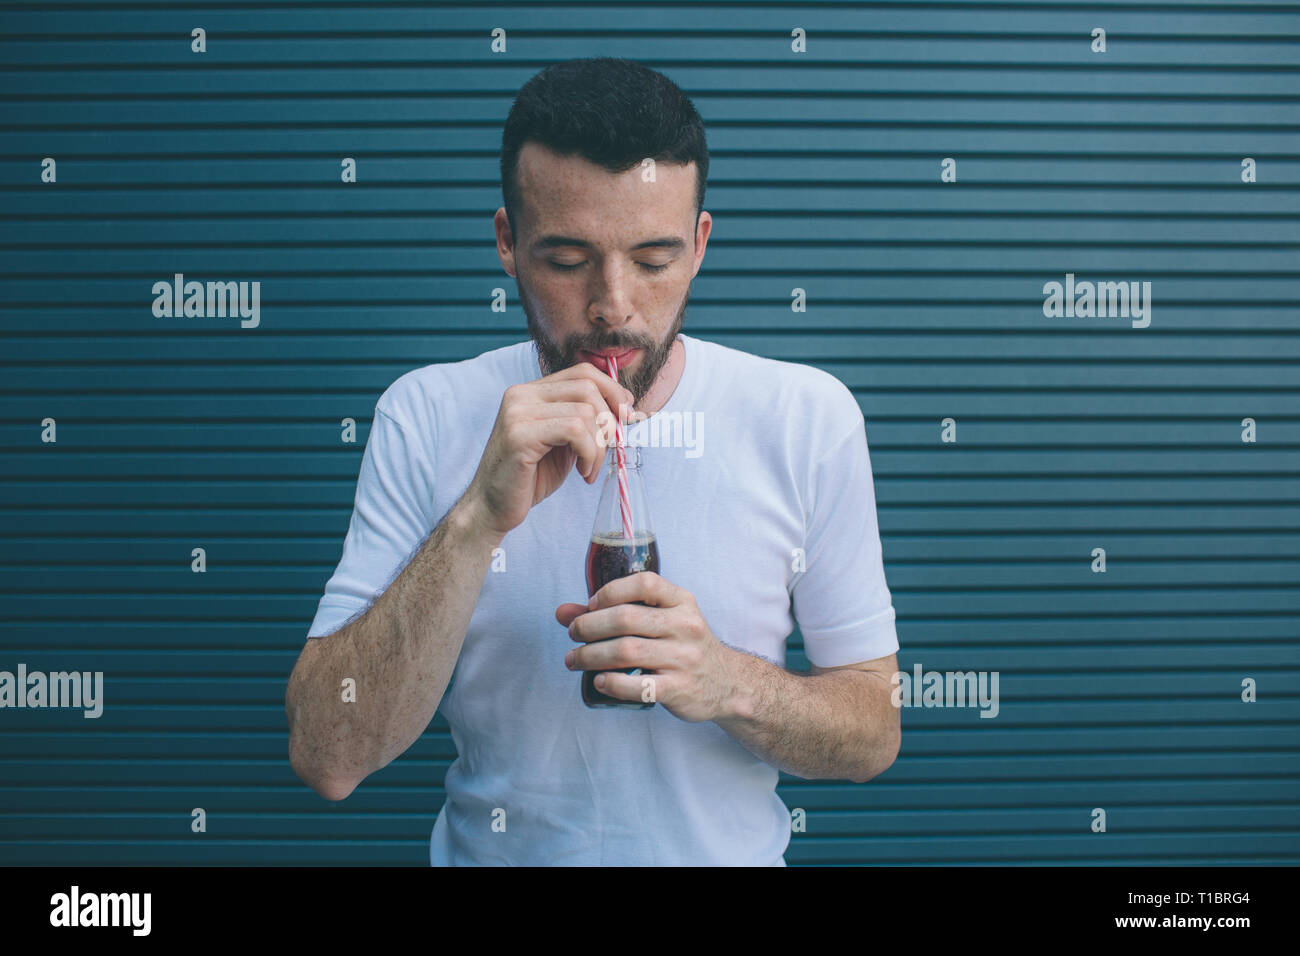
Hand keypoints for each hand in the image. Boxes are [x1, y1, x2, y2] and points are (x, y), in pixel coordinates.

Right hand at [463, 363, 632, 537]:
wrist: (492, 507)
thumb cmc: (530, 477)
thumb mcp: (564, 441)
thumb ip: (585, 419)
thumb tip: (627, 405)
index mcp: (531, 391)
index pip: (584, 372)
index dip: (613, 391)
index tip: (626, 418)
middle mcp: (521, 394)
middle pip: (588, 387)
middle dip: (610, 420)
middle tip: (609, 451)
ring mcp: (517, 413)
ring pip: (585, 411)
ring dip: (600, 446)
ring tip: (590, 469)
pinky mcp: (519, 436)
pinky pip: (575, 431)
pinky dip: (589, 454)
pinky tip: (582, 473)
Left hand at [555, 572, 740, 722]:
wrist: (727, 684)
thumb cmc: (683, 646)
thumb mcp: (662, 621)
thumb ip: (616, 611)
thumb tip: (564, 613)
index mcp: (682, 602)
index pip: (645, 583)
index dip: (610, 591)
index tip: (590, 604)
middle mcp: (685, 626)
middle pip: (626, 619)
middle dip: (589, 626)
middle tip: (574, 634)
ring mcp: (683, 659)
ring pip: (626, 651)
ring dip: (591, 656)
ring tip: (574, 660)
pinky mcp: (679, 689)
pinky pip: (638, 686)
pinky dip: (612, 683)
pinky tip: (599, 681)